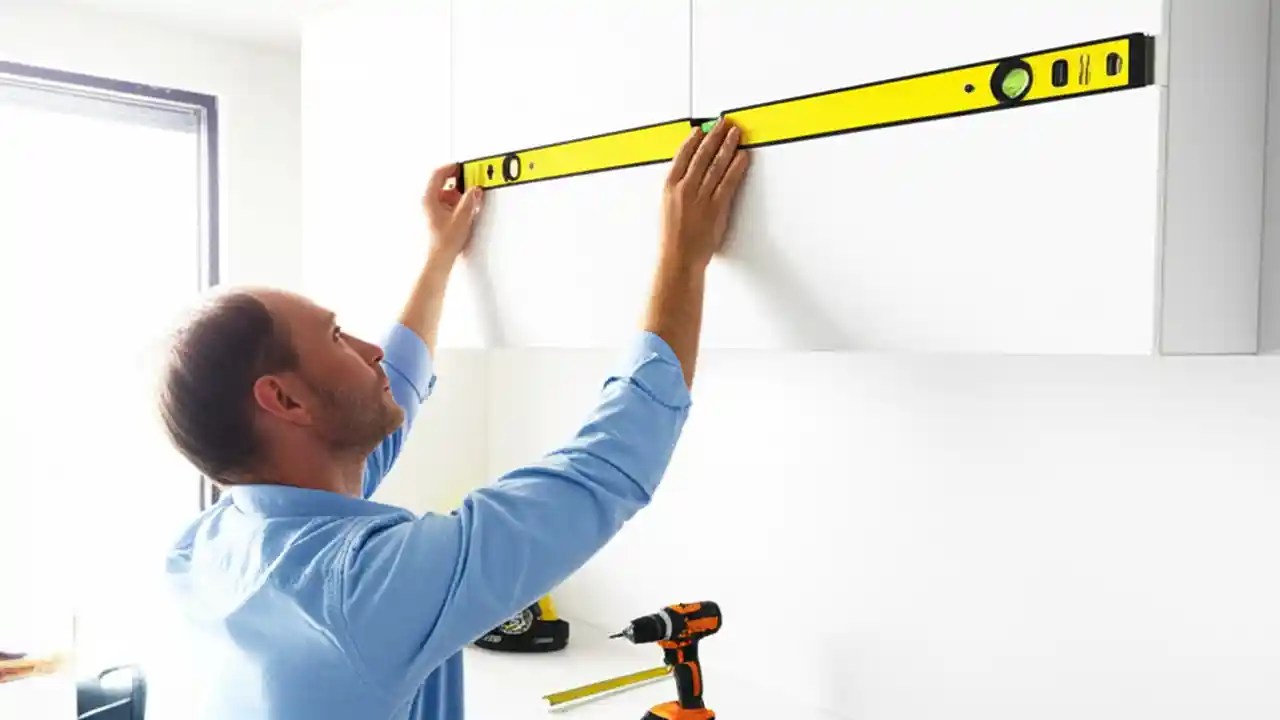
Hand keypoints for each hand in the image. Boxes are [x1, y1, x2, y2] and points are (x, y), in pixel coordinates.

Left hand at [422, 163, 483, 259]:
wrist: (437, 259)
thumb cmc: (443, 242)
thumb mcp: (462, 218)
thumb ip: (470, 200)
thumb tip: (474, 190)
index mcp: (428, 198)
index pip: (438, 174)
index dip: (451, 168)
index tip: (462, 167)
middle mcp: (425, 203)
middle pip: (440, 183)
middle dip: (456, 184)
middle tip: (468, 185)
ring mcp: (427, 211)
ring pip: (442, 194)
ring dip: (456, 195)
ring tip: (467, 203)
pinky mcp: (432, 218)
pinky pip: (442, 204)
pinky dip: (453, 204)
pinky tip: (461, 213)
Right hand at [659, 120, 750, 269]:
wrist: (678, 259)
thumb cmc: (672, 239)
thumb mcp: (666, 208)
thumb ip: (677, 191)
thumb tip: (689, 177)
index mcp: (669, 187)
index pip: (682, 155)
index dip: (693, 140)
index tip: (701, 130)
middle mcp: (684, 189)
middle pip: (702, 155)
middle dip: (714, 136)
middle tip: (724, 124)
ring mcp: (700, 197)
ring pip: (716, 165)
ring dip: (727, 146)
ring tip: (735, 134)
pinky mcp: (715, 208)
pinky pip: (728, 182)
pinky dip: (736, 167)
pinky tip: (742, 157)